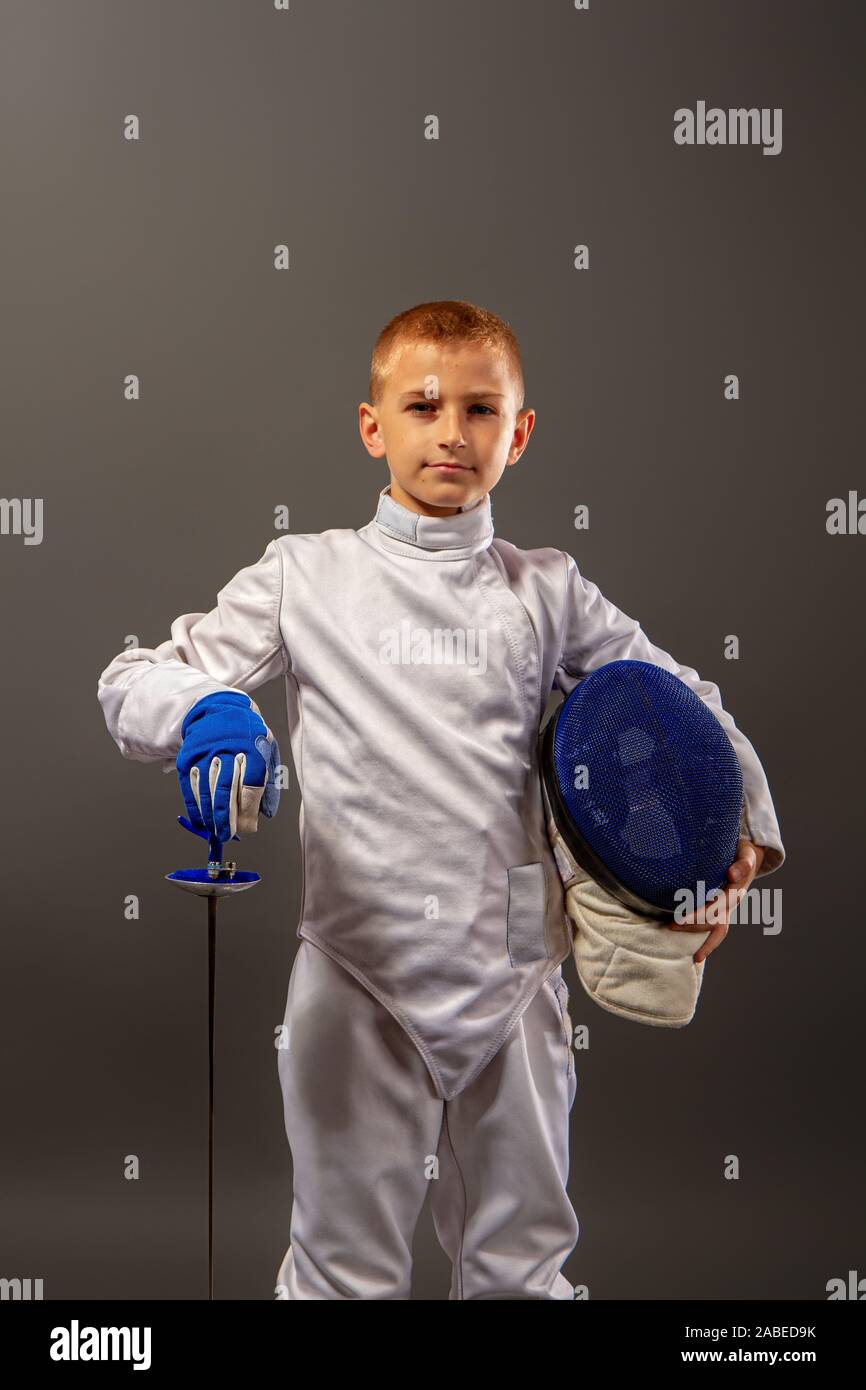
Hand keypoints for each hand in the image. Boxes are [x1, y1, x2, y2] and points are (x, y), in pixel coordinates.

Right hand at [176, 691, 280, 842]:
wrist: (219, 708)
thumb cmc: (248, 735)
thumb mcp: (267, 749)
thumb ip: (269, 781)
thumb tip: (267, 813)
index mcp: (253, 746)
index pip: (250, 783)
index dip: (248, 809)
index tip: (248, 827)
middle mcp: (227, 748)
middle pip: (225, 788)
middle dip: (226, 817)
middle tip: (228, 835)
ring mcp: (205, 752)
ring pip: (205, 789)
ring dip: (209, 815)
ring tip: (215, 832)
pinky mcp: (188, 756)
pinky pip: (189, 786)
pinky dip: (194, 805)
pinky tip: (200, 819)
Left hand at [666, 838, 765, 963]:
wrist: (749, 858)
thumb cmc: (743, 854)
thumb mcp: (747, 855)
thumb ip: (743, 864)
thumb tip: (732, 875)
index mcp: (736, 892)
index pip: (717, 909)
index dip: (700, 915)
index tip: (682, 919)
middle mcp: (730, 904)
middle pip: (714, 923)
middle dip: (693, 927)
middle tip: (671, 926)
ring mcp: (725, 908)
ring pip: (714, 929)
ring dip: (695, 933)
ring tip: (672, 930)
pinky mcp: (718, 907)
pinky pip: (710, 924)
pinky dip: (696, 930)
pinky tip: (681, 931)